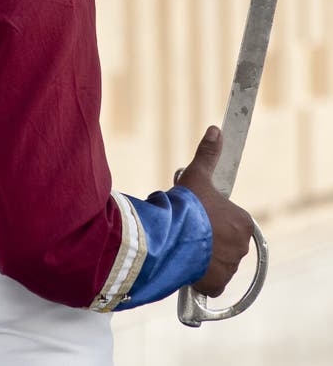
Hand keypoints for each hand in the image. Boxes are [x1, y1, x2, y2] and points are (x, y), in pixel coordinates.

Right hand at [175, 125, 253, 297]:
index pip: (232, 221)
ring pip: (218, 261)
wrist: (171, 235)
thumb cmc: (187, 205)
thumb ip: (208, 155)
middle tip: (191, 228)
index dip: (215, 216)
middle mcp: (241, 248)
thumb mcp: (197, 176)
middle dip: (210, 237)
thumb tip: (216, 130)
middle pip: (226, 241)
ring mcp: (229, 268)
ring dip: (205, 256)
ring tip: (185, 243)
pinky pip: (211, 282)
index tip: (200, 214)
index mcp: (243, 223)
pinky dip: (201, 277)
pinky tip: (187, 263)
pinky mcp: (215, 285)